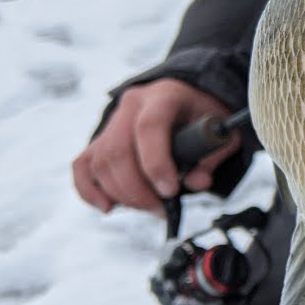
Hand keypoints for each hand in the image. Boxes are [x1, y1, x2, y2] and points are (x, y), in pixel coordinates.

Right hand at [72, 78, 240, 215]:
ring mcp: (113, 121)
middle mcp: (133, 104)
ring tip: (150, 207)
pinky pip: (83, 166)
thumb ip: (212, 156)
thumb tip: (197, 182)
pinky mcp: (100, 139)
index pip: (149, 127)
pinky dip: (90, 190)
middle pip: (118, 150)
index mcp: (165, 96)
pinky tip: (108, 207)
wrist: (188, 101)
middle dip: (138, 189)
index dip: (156, 163)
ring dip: (122, 195)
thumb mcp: (221, 131)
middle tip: (160, 208)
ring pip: (100, 162)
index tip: (170, 191)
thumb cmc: (204, 117)